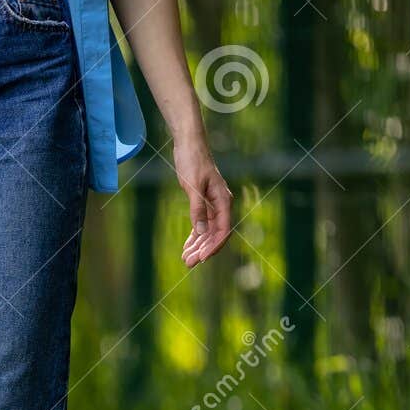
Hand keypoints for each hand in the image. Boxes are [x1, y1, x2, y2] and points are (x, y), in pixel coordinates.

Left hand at [174, 135, 230, 267]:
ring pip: (208, 231)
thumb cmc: (193, 162)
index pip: (222, 230)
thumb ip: (197, 210)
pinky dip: (195, 236)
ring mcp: (213, 204)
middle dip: (203, 250)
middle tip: (188, 264)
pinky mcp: (203, 202)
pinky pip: (201, 224)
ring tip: (185, 260)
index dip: (213, 246)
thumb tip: (201, 233)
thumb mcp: (193, 187)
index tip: (202, 259)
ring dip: (198, 246)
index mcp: (223, 201)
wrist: (189, 145)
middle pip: (215, 234)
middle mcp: (221, 204)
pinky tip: (187, 246)